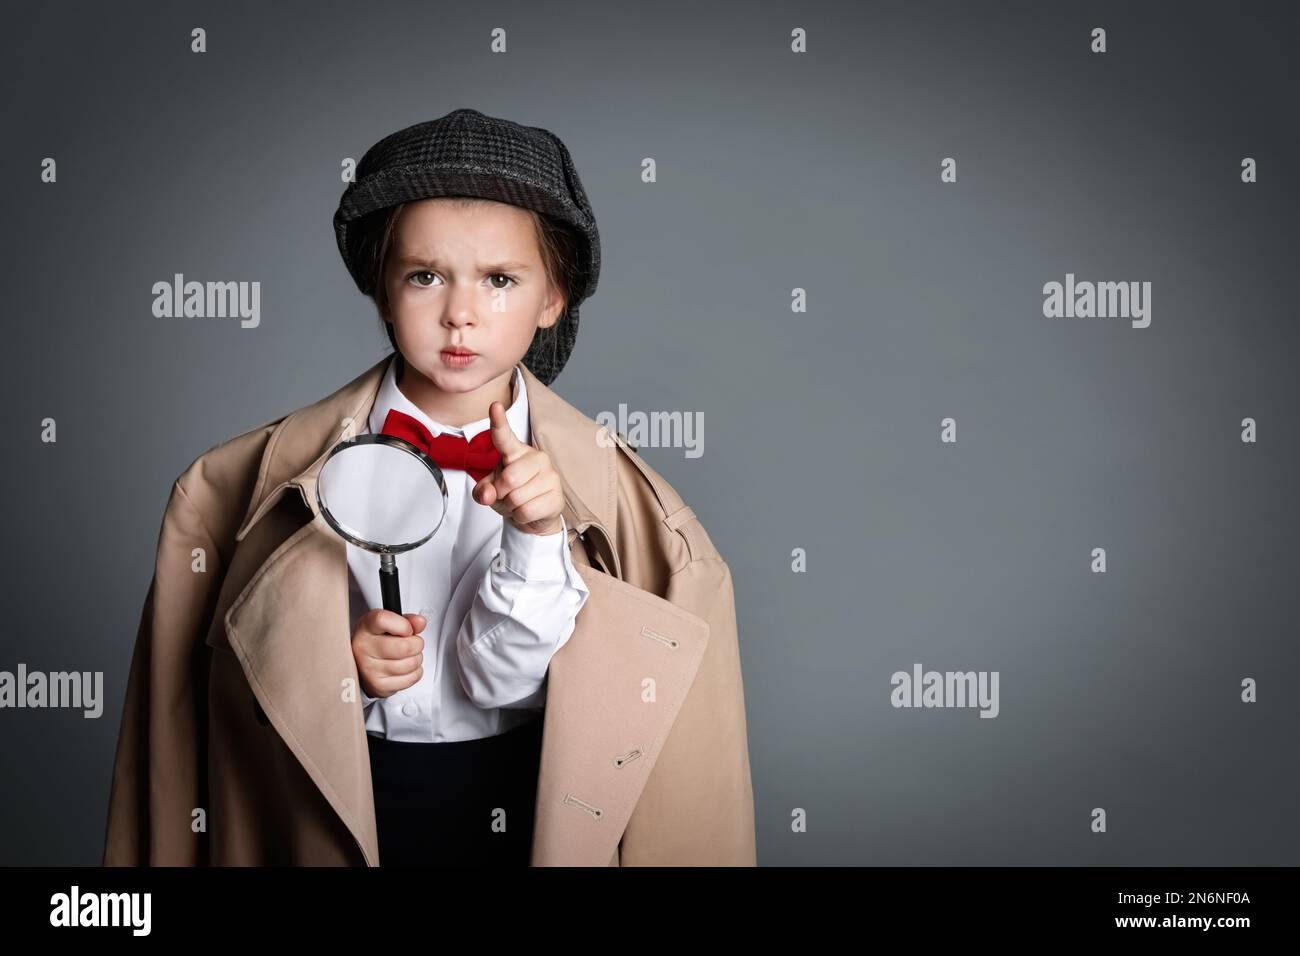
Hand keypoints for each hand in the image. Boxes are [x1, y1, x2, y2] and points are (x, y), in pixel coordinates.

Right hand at [351, 609, 425, 698]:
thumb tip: (420, 622)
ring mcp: (369, 669)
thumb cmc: (377, 640)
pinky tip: (404, 668)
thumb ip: (407, 620)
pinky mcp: (378, 686)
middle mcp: (364, 648)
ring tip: (406, 656)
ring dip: (416, 659)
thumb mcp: (390, 623)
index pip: (383, 620)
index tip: (407, 629)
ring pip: (411, 664)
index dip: (404, 625)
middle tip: (411, 644)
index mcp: (366, 627)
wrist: (361, 663)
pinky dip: (414, 673)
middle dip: (417, 644)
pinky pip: (411, 678)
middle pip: (405, 647)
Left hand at [471, 400, 564, 535]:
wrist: (535, 515)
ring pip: (517, 497)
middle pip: (509, 479)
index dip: (499, 421)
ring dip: (511, 507)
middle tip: (507, 496)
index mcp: (515, 451)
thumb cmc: (512, 494)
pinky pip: (527, 510)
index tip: (495, 406)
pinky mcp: (557, 494)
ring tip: (518, 503)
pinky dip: (521, 516)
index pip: (504, 436)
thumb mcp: (490, 491)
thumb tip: (487, 494)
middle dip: (502, 494)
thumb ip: (482, 491)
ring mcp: (549, 475)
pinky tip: (528, 510)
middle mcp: (535, 458)